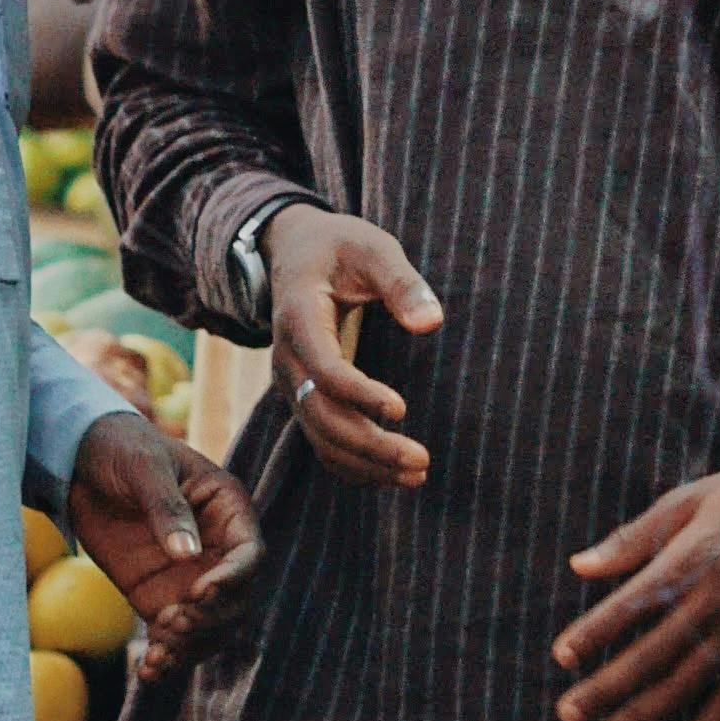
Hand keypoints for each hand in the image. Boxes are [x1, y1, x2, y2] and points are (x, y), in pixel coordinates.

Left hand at [67, 410, 260, 680]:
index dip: (234, 578)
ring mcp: (189, 579)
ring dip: (190, 647)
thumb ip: (166, 509)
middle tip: (173, 622)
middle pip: (236, 600)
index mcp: (227, 512)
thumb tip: (187, 556)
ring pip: (210, 627)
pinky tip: (149, 671)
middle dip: (210, 619)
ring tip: (159, 654)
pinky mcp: (159, 598)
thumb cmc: (122, 450)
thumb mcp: (143, 468)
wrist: (80, 462)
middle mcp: (216, 551)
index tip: (202, 592)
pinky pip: (173, 635)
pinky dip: (166, 657)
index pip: (249, 555)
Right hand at [259, 200, 440, 484]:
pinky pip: (322, 441)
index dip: (360, 395)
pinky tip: (393, 474)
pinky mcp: (305, 397)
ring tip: (417, 473)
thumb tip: (431, 323)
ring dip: (366, 463)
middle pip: (321, 416)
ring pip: (320, 437)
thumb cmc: (339, 246)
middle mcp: (288, 360)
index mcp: (299, 318)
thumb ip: (402, 282)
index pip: (324, 371)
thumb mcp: (372, 247)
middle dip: (369, 445)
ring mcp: (293, 383)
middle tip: (421, 460)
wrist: (293, 252)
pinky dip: (354, 464)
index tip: (402, 409)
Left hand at [553, 425, 719, 720]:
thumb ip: (632, 538)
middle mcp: (713, 603)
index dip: (593, 634)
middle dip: (606, 688)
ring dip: (646, 715)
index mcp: (687, 562)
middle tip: (569, 714)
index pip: (629, 607)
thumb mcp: (686, 500)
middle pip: (651, 655)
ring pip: (687, 683)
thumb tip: (580, 566)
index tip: (562, 657)